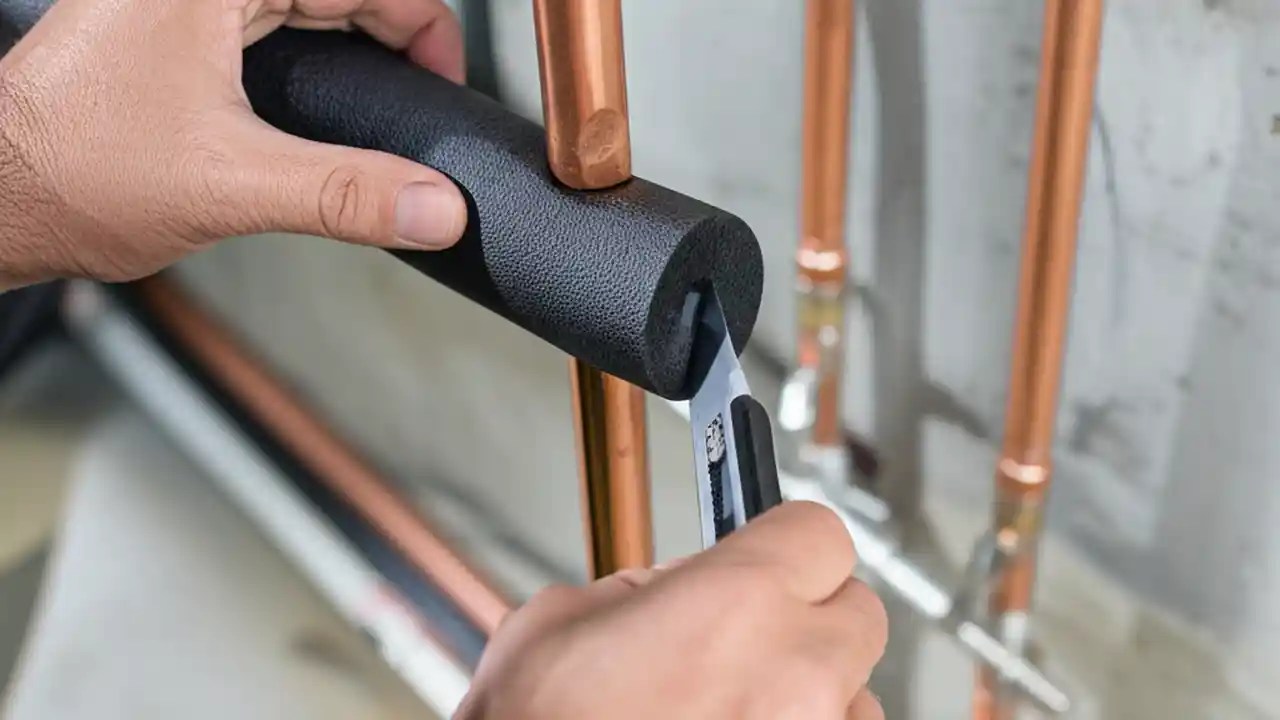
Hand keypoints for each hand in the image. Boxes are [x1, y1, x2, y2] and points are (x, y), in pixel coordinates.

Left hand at [0, 0, 467, 290]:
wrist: (1, 197)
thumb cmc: (73, 171)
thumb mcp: (233, 186)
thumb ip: (346, 194)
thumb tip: (437, 206)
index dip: (422, 26)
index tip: (445, 83)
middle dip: (395, 33)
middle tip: (427, 97)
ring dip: (357, 42)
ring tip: (392, 98)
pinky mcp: (176, 18)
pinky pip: (275, 15)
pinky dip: (319, 49)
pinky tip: (336, 94)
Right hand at [456, 502, 887, 719]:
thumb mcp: (559, 623)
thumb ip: (642, 590)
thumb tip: (679, 588)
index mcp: (737, 604)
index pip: (820, 533)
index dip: (787, 545)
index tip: (773, 560)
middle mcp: (797, 674)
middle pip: (858, 612)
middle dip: (809, 621)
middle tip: (749, 643)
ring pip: (858, 698)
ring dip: (814, 697)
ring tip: (735, 713)